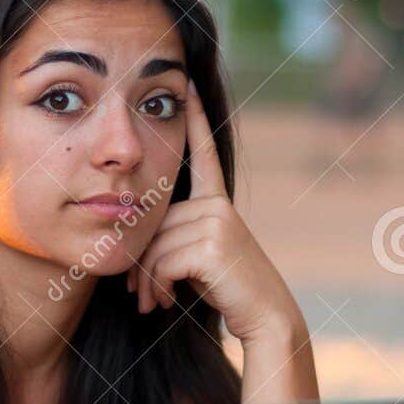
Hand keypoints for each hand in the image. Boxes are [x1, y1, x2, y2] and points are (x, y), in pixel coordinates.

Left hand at [126, 82, 303, 343]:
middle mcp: (219, 205)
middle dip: (142, 262)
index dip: (196, 119)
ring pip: (156, 245)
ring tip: (154, 303)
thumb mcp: (200, 257)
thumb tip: (138, 242)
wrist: (265, 318)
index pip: (206, 153)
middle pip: (156, 222)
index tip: (189, 84)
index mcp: (218, 203)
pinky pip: (163, 261)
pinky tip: (169, 302)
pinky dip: (159, 286)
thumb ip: (176, 236)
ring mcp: (218, 221)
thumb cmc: (227, 290)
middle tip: (138, 295)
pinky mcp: (213, 244)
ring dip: (148, 281)